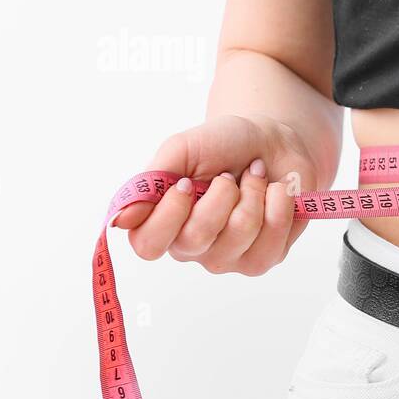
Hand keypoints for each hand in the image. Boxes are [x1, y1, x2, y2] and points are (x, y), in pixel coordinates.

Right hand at [112, 114, 316, 274]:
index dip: (168, 215)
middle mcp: (192, 247)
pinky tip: (274, 191)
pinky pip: (272, 240)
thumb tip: (120, 220)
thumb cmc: (223, 145)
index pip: (147, 244)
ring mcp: (229, 257)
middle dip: (220, 195)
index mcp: (163, 222)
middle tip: (227, 176)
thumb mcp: (182, 149)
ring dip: (253, 193)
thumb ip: (152, 181)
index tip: (187, 184)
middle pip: (196, 238)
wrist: (272, 141)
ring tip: (254, 178)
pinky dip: (278, 203)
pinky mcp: (265, 257)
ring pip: (239, 234)